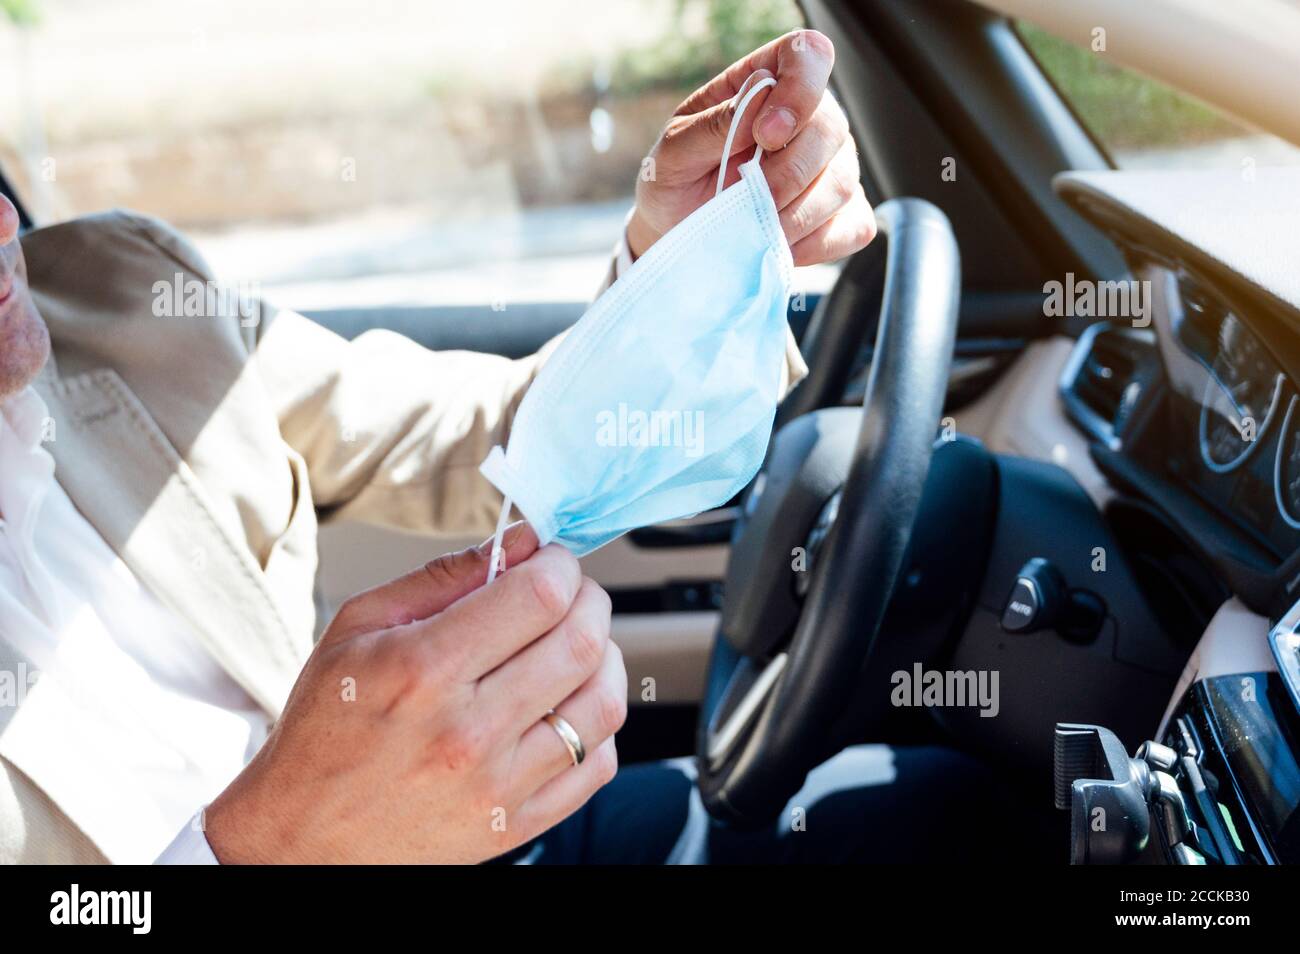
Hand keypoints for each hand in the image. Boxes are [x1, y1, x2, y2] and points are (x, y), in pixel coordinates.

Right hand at [204, 522, 625, 863]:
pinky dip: (598, 727)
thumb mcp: (358, 628)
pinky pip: (595, 766)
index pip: (539, 597)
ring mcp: (498, 786)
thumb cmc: (326, 728)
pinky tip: (568, 707)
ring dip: (605, 659)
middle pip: (581, 643)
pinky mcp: (515, 826)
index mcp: (424, 670)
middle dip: (590, 601)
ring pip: (602, 704)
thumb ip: (444, 577)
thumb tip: (520, 542)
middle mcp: (468, 731)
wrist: (302, 838)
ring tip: (576, 646)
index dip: (560, 565)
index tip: (552, 560)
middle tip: (571, 595)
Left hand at [627, 29, 875, 266]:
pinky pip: (853, 227)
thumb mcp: (673, 151)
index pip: (810, 56)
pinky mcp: (844, 216)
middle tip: (748, 197)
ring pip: (842, 182)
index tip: (765, 134)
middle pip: (832, 127)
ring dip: (795, 214)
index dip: (800, 89)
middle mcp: (811, 119)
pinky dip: (814, 245)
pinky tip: (778, 245)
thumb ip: (714, 123)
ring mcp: (833, 167)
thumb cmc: (675, 182)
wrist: (679, 236)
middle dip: (787, 172)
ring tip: (754, 227)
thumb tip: (762, 94)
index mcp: (768, 85)